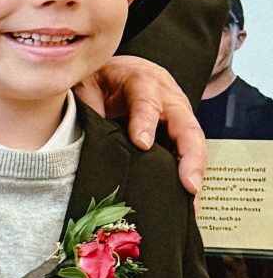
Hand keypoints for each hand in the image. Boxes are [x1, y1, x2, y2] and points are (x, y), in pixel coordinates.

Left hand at [78, 56, 203, 194]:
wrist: (120, 73)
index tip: (141, 143)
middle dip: (190, 156)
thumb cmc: (104, 79)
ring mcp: (178, 119)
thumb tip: (82, 134)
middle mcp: (168, 99)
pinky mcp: (178, 136)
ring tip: (191, 203)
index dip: (145, 121)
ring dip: (195, 174)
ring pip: (193, 145)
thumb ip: (87, 104)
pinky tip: (187, 202)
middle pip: (186, 126)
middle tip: (188, 184)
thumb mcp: (89, 83)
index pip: (147, 100)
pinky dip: (189, 179)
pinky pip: (187, 157)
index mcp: (143, 81)